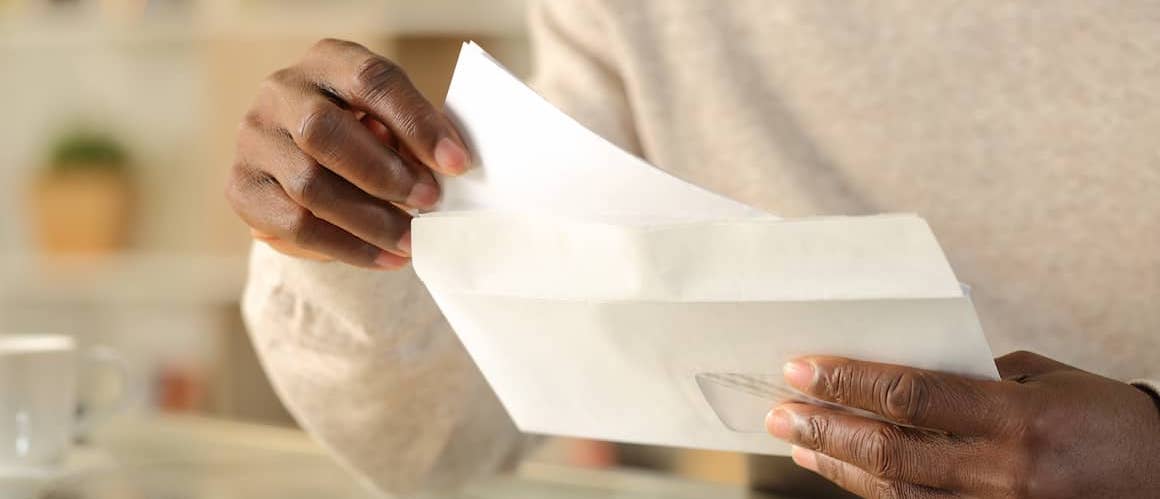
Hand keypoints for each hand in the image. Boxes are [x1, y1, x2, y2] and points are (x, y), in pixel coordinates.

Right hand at [226, 38, 469, 268]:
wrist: (309, 160)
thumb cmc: (368, 134)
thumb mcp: (393, 120)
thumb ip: (414, 136)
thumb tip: (448, 167)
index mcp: (329, 61)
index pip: (372, 80)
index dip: (417, 123)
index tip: (457, 163)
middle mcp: (282, 91)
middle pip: (323, 131)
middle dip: (384, 174)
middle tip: (429, 202)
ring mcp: (254, 139)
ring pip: (309, 185)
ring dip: (370, 220)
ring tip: (411, 241)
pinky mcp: (243, 187)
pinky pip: (295, 225)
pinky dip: (347, 247)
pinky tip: (384, 258)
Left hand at [766, 351, 1159, 497]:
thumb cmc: (1106, 421)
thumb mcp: (1043, 379)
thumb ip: (971, 379)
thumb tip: (899, 379)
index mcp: (1019, 419)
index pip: (912, 395)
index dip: (848, 381)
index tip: (801, 368)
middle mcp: (1005, 473)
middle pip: (891, 450)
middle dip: (825, 426)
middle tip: (780, 408)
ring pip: (896, 492)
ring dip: (837, 465)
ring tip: (798, 439)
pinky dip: (874, 493)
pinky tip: (843, 472)